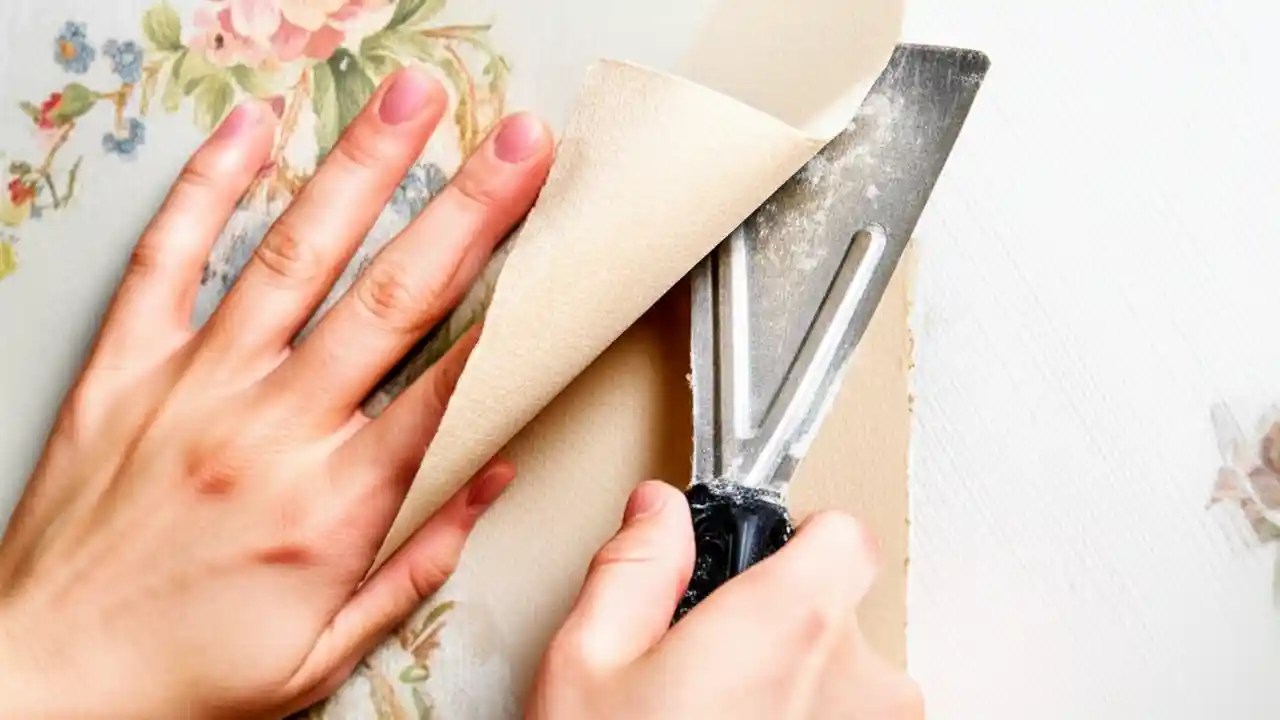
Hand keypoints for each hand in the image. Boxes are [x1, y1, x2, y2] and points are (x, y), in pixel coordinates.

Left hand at [0, 67, 552, 718]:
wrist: (42, 686)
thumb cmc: (183, 676)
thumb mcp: (327, 651)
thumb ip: (418, 559)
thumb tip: (488, 479)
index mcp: (330, 509)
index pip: (448, 386)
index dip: (511, 307)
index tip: (552, 246)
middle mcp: (269, 435)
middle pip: (391, 300)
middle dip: (467, 209)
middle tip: (515, 146)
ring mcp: (192, 392)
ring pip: (292, 260)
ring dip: (359, 171)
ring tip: (407, 104)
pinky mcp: (123, 373)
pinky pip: (167, 262)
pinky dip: (207, 189)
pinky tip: (251, 132)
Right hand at [527, 482, 923, 719]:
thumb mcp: (588, 667)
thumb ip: (635, 567)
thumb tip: (657, 514)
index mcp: (789, 626)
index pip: (843, 537)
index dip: (798, 538)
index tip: (759, 560)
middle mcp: (859, 685)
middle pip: (839, 616)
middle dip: (781, 630)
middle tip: (708, 672)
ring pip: (847, 688)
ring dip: (798, 696)